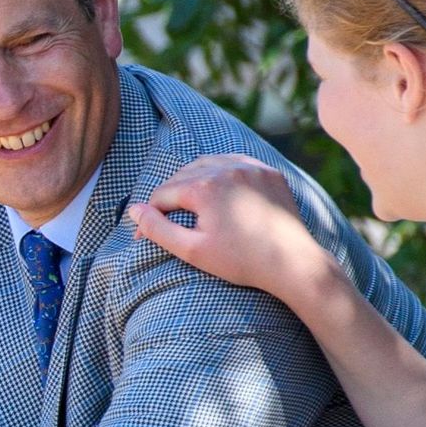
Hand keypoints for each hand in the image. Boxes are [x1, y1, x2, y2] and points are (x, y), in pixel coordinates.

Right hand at [129, 153, 330, 305]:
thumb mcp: (192, 250)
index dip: (151, 216)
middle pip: (183, 176)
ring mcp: (250, 167)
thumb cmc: (240, 261)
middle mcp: (226, 168)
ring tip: (188, 205)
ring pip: (208, 165)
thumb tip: (134, 211)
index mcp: (203, 186)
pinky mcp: (268, 172)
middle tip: (166, 221)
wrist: (292, 262)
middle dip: (171, 198)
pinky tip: (218, 191)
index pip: (164, 194)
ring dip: (194, 181)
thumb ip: (158, 229)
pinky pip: (236, 164)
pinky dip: (222, 174)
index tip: (145, 236)